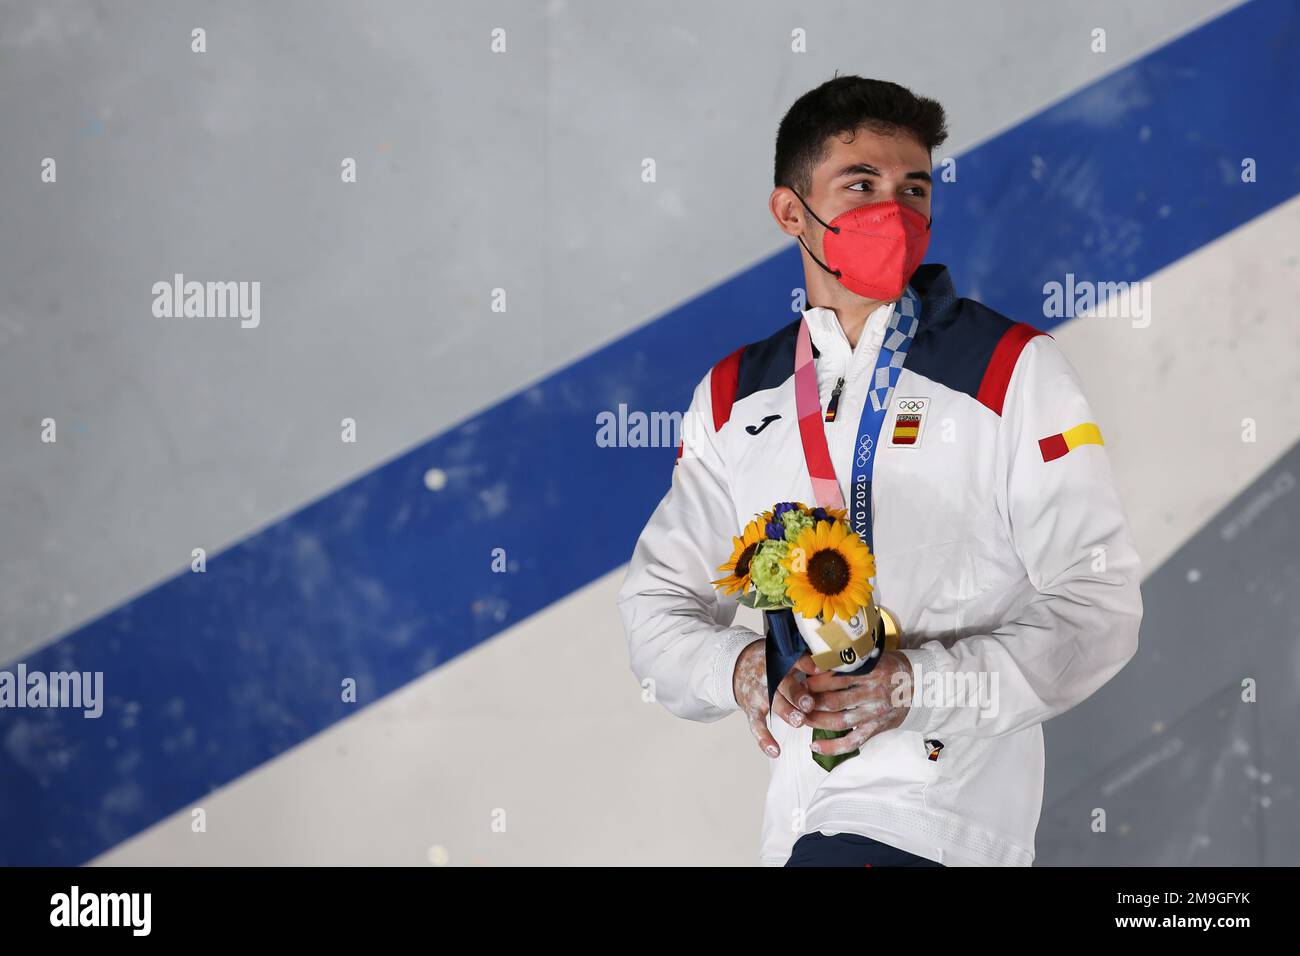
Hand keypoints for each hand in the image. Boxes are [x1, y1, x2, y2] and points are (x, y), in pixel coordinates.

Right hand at [732, 641, 819, 757]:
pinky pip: (757, 725)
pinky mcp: (752, 709)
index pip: (794, 660)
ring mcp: (760, 693)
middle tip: (809, 703)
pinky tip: (775, 751)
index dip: (807, 665)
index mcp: (782, 661)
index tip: (820, 670)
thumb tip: (830, 667)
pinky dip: (764, 739)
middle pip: (783, 684)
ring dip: (786, 712)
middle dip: (797, 694)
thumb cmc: (771, 664)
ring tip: (798, 721)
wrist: (739, 668)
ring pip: (773, 703)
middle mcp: (770, 676)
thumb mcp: (786, 656)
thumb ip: (808, 661)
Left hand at [802, 650, 913, 756]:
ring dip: (816, 721)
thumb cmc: (888, 667)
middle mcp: (873, 693)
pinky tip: (814, 746)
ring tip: (801, 717)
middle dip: (811, 701)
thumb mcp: (872, 656)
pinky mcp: (875, 728)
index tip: (802, 680)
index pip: (837, 678)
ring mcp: (874, 713)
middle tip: (798, 699)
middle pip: (835, 701)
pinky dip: (832, 747)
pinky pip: (852, 741)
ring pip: (840, 722)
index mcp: (871, 672)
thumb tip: (815, 661)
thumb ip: (849, 660)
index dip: (816, 681)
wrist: (918, 685)